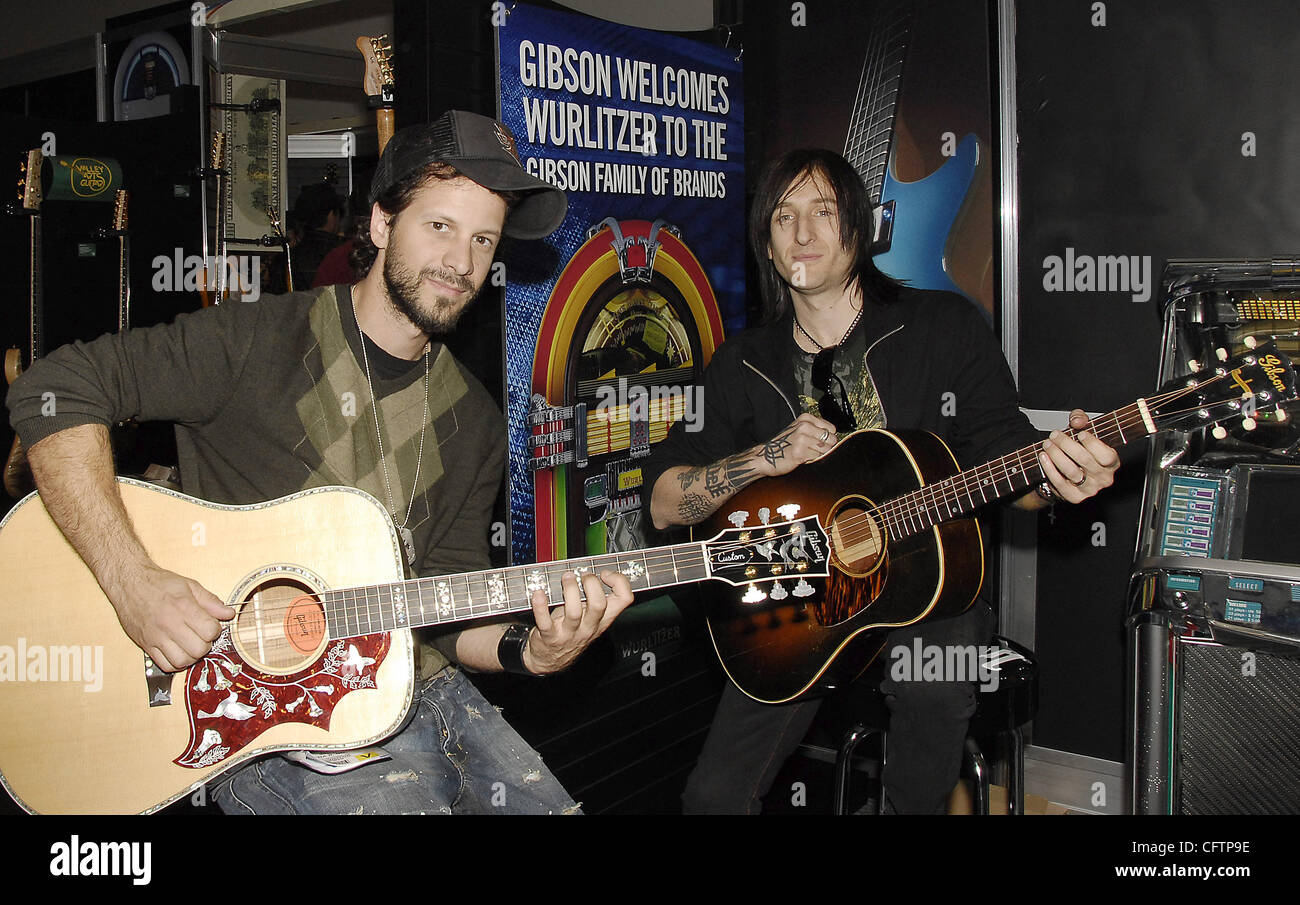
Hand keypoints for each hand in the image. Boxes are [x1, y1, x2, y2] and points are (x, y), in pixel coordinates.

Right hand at [104, 564, 234, 672]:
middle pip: (199, 650)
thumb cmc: (159, 583)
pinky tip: (178, 651)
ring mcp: (156, 637)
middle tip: (202, 636)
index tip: (211, 625)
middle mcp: (169, 624)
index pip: (210, 631)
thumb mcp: (190, 586)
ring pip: (182, 662)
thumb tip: (229, 613)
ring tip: (191, 644)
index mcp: (183, 608)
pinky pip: (165, 666)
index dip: (216, 630)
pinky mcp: (145, 645)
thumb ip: (211, 601)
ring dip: (192, 656)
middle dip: (206, 644)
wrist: (129, 583)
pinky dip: (176, 664)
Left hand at [521, 569, 634, 674]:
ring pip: (574, 612)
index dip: (619, 582)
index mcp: (603, 618)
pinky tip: (539, 593)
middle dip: (591, 584)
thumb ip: (593, 597)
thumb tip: (593, 570)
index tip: (605, 574)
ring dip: (569, 590)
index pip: (624, 600)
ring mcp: (570, 633)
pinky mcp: (550, 637)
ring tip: (566, 578)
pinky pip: (545, 622)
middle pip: (599, 605)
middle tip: (583, 576)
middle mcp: (589, 626)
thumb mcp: (588, 617)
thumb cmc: (570, 631)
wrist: (550, 659)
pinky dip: (541, 606)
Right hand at [755, 413, 840, 476]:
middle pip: (831, 439)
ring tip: (806, 453)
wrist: (767, 456)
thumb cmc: (785, 444)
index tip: (818, 441)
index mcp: (805, 418)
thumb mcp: (799, 429)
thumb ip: (816, 430)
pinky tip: (802, 458)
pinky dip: (812, 460)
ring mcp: (802, 439)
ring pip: (825, 450)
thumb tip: (836, 438)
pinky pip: (817, 458)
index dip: (828, 437)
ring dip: (818, 454)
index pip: (831, 429)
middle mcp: (804, 427)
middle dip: (825, 447)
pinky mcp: (800, 453)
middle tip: (813, 449)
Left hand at [1038, 409, 1119, 502]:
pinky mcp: (1074, 497)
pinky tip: (1043, 457)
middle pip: (1085, 460)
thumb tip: (1076, 422)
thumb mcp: (1082, 429)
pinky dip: (1049, 468)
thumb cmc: (1079, 448)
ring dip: (1056, 455)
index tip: (1080, 433)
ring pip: (1071, 471)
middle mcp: (1104, 478)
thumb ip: (1081, 419)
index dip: (1093, 444)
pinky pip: (1060, 483)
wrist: (1069, 473)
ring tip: (1047, 444)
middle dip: (1067, 445)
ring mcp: (1089, 490)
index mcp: (1112, 463)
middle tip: (1054, 435)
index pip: (1107, 456)